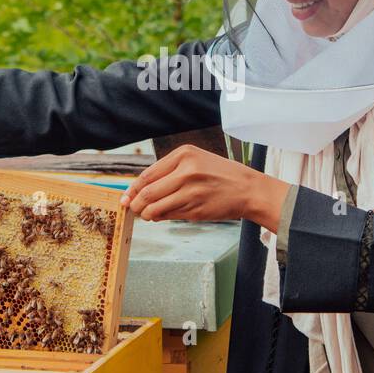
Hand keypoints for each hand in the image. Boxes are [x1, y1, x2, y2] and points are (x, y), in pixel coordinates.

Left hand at [120, 145, 289, 230]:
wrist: (248, 189)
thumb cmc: (221, 175)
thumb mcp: (196, 161)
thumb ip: (170, 172)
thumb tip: (141, 190)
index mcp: (184, 155)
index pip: (148, 174)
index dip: (132, 189)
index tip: (125, 197)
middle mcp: (187, 171)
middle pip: (148, 192)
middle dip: (135, 204)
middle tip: (131, 209)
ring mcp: (191, 191)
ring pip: (156, 207)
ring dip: (146, 214)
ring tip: (146, 215)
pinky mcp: (196, 209)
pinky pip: (170, 215)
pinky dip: (160, 217)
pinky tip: (160, 216)